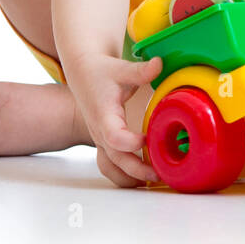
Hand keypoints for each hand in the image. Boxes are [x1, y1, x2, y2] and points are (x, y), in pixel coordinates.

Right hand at [67, 51, 163, 186]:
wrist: (83, 73)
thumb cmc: (101, 72)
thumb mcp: (120, 68)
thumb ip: (140, 70)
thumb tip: (159, 63)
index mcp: (104, 115)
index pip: (114, 136)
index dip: (131, 142)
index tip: (148, 139)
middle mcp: (101, 132)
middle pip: (116, 159)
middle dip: (138, 169)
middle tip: (161, 174)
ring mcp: (102, 140)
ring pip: (111, 168)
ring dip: (131, 178)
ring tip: (156, 180)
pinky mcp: (105, 143)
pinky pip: (112, 167)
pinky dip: (126, 175)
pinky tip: (146, 177)